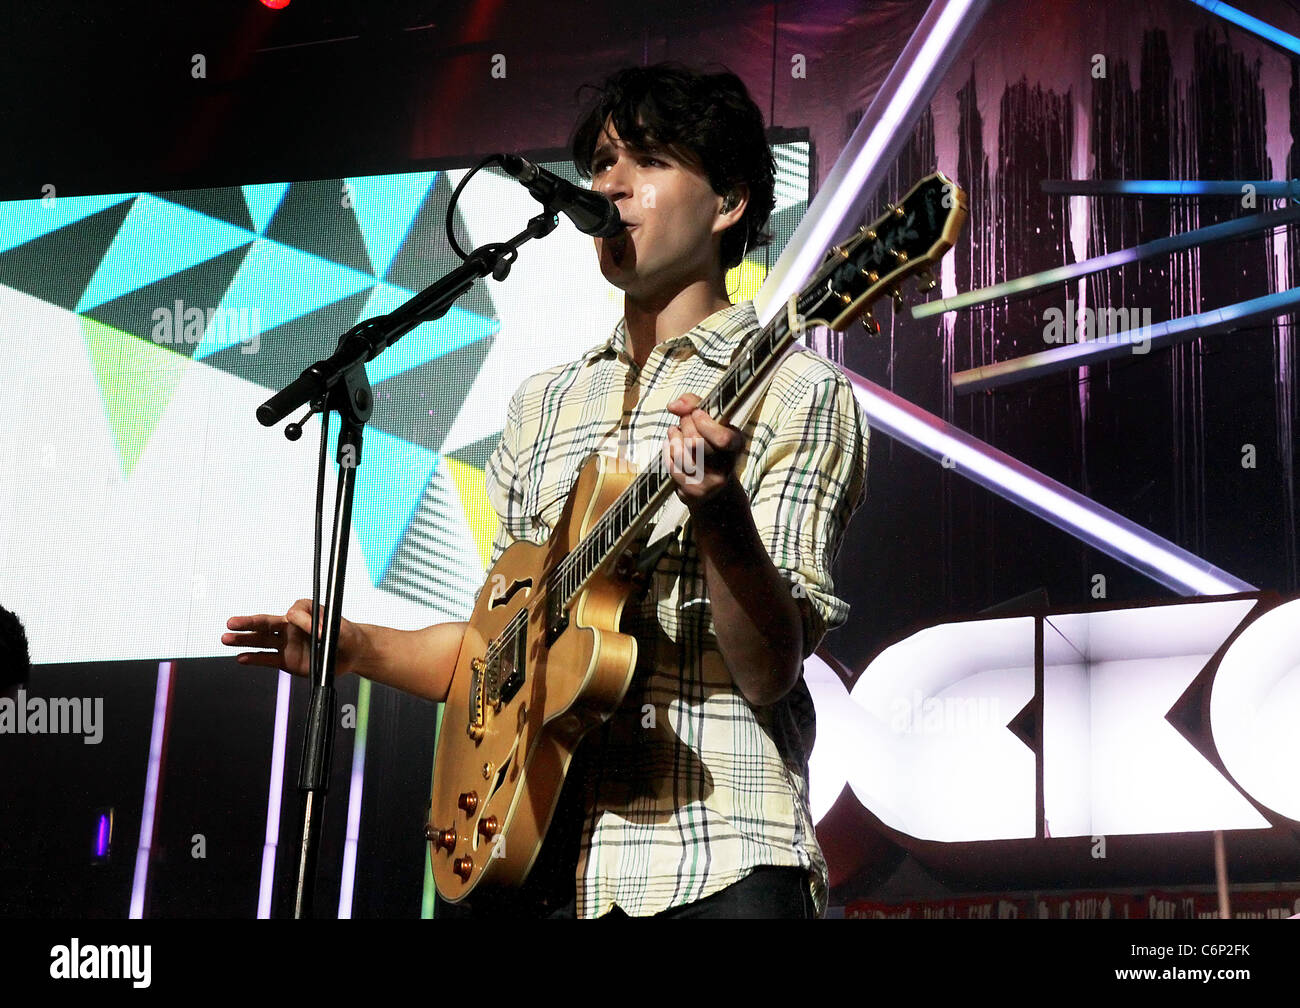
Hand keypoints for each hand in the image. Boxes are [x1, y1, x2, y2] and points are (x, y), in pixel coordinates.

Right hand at [222, 599, 360, 676]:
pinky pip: (267, 659)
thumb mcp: (339, 627)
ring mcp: (286, 644)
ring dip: (244, 640)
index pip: (294, 612)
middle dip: (248, 623)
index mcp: (303, 613)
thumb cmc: (346, 634)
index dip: (303, 621)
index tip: (318, 631)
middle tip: (231, 622)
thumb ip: (322, 625)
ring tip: (225, 639)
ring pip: (262, 641)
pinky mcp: (286, 661)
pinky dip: (254, 659)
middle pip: (265, 622)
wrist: (351, 654)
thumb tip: (307, 626)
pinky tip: (240, 658)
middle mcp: (291, 626)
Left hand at [663, 393, 745, 507]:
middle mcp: (726, 466)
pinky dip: (667, 452)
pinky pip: (672, 466)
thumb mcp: (712, 422)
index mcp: (736, 445)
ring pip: (681, 453)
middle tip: (683, 420)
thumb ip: (695, 404)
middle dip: (684, 425)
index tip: (696, 414)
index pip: (722, 438)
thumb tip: (673, 405)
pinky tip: (671, 447)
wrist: (716, 488)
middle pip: (696, 443)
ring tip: (675, 432)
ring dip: (673, 437)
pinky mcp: (693, 492)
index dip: (704, 423)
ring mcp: (709, 482)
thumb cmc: (711, 445)